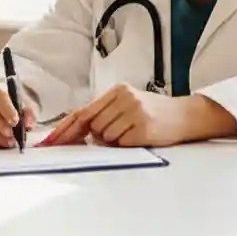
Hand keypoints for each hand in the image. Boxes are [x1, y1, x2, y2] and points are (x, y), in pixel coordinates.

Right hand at [0, 80, 35, 148]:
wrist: (5, 110)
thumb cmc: (14, 105)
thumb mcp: (24, 106)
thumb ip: (28, 114)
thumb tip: (28, 124)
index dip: (6, 109)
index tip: (15, 121)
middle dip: (0, 124)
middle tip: (11, 133)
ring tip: (10, 141)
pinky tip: (2, 143)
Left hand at [38, 83, 195, 147]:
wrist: (185, 115)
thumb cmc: (153, 112)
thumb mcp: (128, 103)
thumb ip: (105, 113)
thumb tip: (79, 132)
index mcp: (117, 91)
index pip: (83, 112)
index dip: (65, 128)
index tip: (51, 142)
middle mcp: (125, 98)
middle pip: (93, 127)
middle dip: (100, 136)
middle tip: (121, 130)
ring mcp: (135, 112)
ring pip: (106, 137)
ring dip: (115, 140)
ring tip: (134, 131)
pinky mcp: (144, 127)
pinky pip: (122, 144)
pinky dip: (127, 145)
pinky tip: (141, 135)